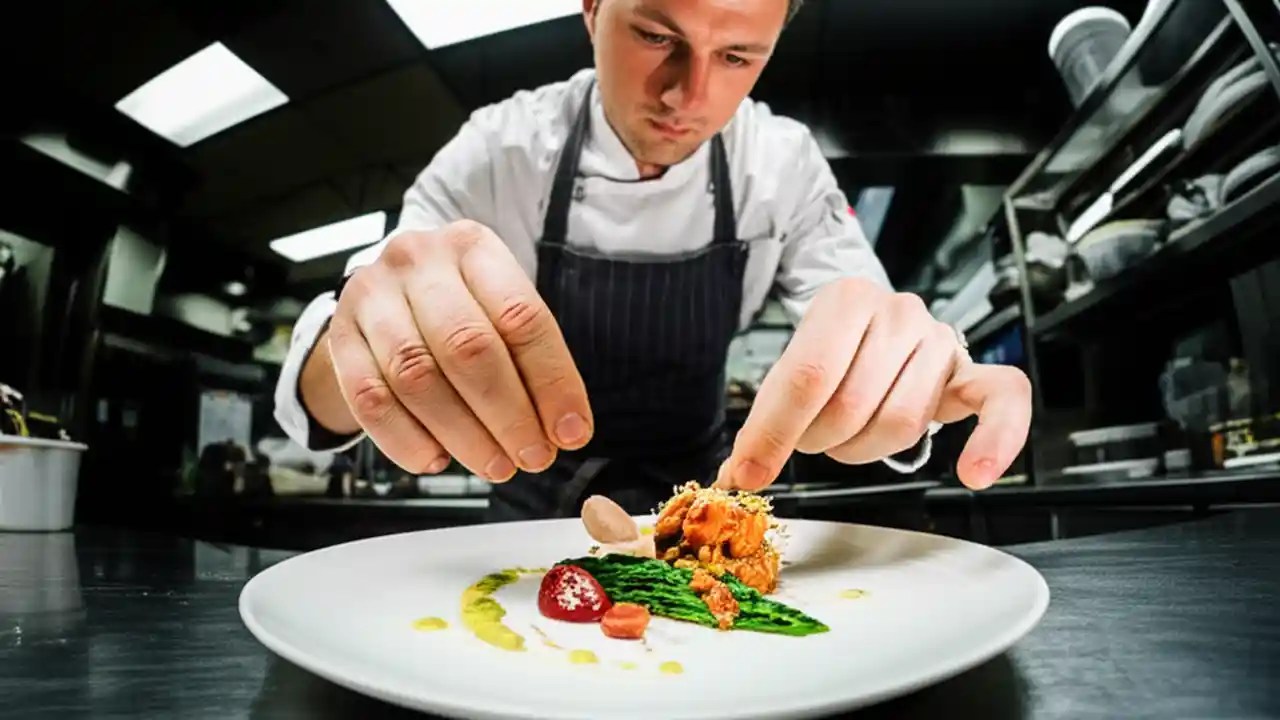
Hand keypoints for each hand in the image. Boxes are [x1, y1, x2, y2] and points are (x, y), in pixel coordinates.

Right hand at [311, 220, 592, 480]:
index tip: (570, 432)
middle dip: (508, 415)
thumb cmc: (459, 304)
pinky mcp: (340, 337)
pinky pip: (370, 400)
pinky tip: (436, 459)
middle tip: (533, 456)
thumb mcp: (499, 308)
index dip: (552, 382)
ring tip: (495, 465)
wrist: (384, 292)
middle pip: (468, 348)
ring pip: (417, 377)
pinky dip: (407, 440)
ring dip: (463, 435)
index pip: (522, 317)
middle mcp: (418, 261)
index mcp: (473, 246)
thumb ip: (532, 361)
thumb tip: (565, 430)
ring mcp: (372, 296)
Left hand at [715, 278, 1031, 490]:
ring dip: (865, 448)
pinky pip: (1003, 402)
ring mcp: (940, 340)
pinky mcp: (972, 373)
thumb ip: (766, 420)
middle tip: (811, 439)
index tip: (748, 472)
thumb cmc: (832, 354)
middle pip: (852, 407)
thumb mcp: (789, 372)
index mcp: (847, 299)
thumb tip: (735, 477)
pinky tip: (974, 473)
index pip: (808, 377)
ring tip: (850, 436)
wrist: (875, 330)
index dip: (775, 433)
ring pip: (901, 425)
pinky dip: (995, 441)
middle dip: (820, 439)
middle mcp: (900, 311)